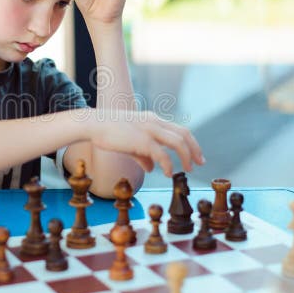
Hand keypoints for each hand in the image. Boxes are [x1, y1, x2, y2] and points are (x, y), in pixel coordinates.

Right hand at [85, 110, 204, 176]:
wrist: (93, 124)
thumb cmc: (108, 132)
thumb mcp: (129, 143)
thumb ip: (143, 155)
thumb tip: (152, 168)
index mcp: (152, 120)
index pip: (178, 129)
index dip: (190, 142)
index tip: (195, 155)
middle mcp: (154, 122)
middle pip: (183, 134)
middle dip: (194, 149)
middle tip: (200, 163)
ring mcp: (149, 130)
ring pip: (177, 142)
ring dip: (186, 157)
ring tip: (188, 169)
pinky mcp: (142, 140)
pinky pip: (162, 154)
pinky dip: (168, 164)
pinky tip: (168, 173)